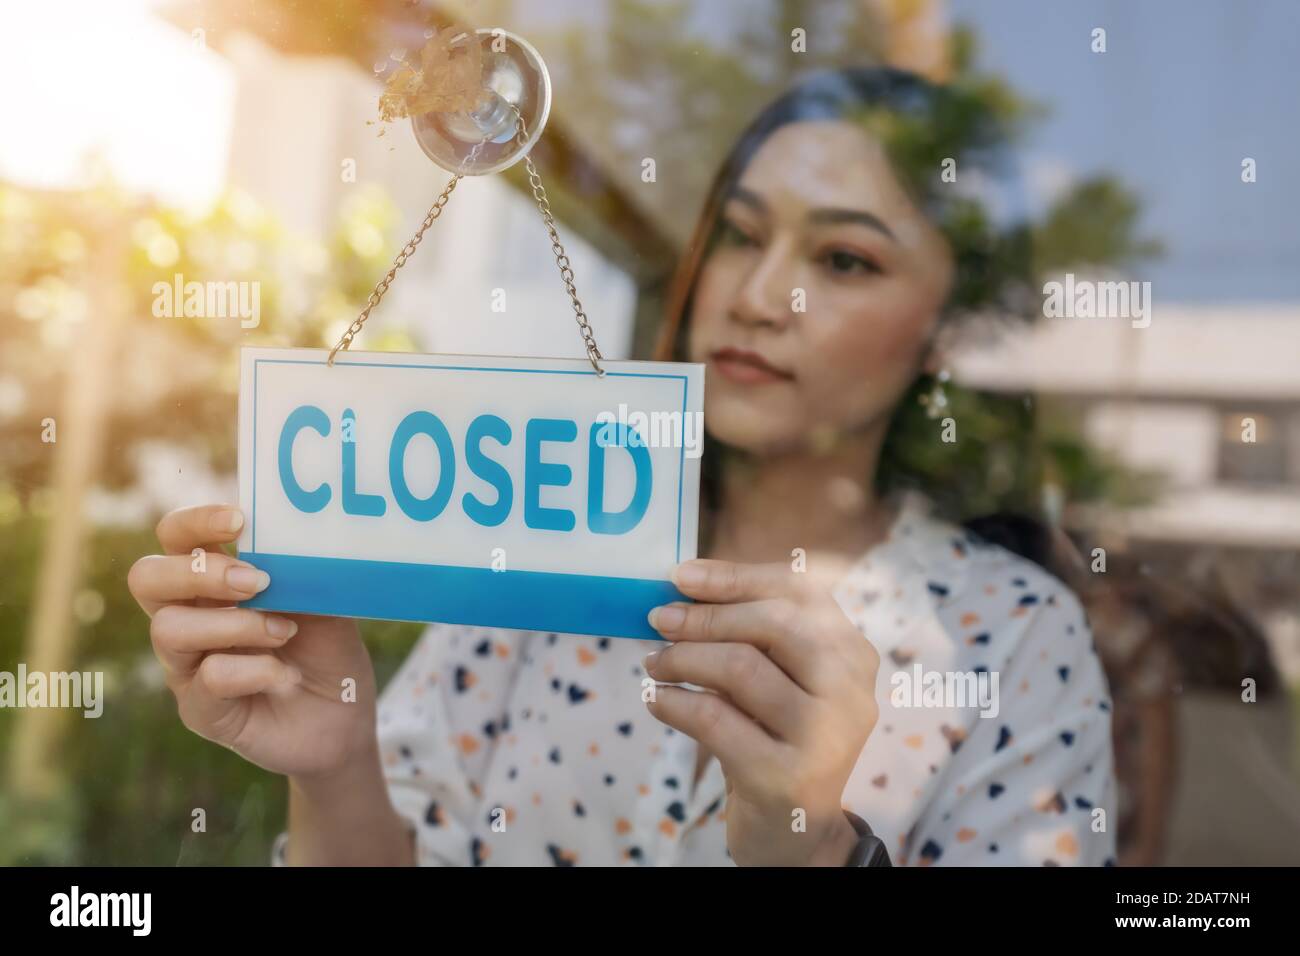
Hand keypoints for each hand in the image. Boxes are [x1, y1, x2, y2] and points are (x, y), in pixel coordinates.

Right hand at [128, 504, 377, 779]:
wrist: (345, 721)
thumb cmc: (328, 654)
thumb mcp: (324, 605)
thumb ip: (302, 573)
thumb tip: (294, 539)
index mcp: (213, 583)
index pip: (176, 539)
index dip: (195, 523)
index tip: (240, 522)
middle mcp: (190, 618)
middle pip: (146, 578)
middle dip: (196, 572)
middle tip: (256, 581)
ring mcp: (188, 666)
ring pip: (169, 629)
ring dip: (236, 624)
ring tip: (285, 631)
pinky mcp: (200, 710)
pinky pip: (208, 678)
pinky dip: (256, 670)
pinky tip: (287, 676)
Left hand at [642, 558, 879, 865]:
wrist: (798, 833)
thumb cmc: (776, 739)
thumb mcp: (778, 681)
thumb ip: (749, 636)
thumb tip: (682, 592)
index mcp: (852, 652)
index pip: (797, 590)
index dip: (734, 576)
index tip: (680, 575)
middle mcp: (851, 688)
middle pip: (770, 622)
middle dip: (703, 617)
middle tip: (657, 621)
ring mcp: (824, 735)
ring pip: (739, 666)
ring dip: (682, 658)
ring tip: (655, 664)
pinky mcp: (787, 776)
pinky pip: (714, 718)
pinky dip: (673, 702)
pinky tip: (656, 701)